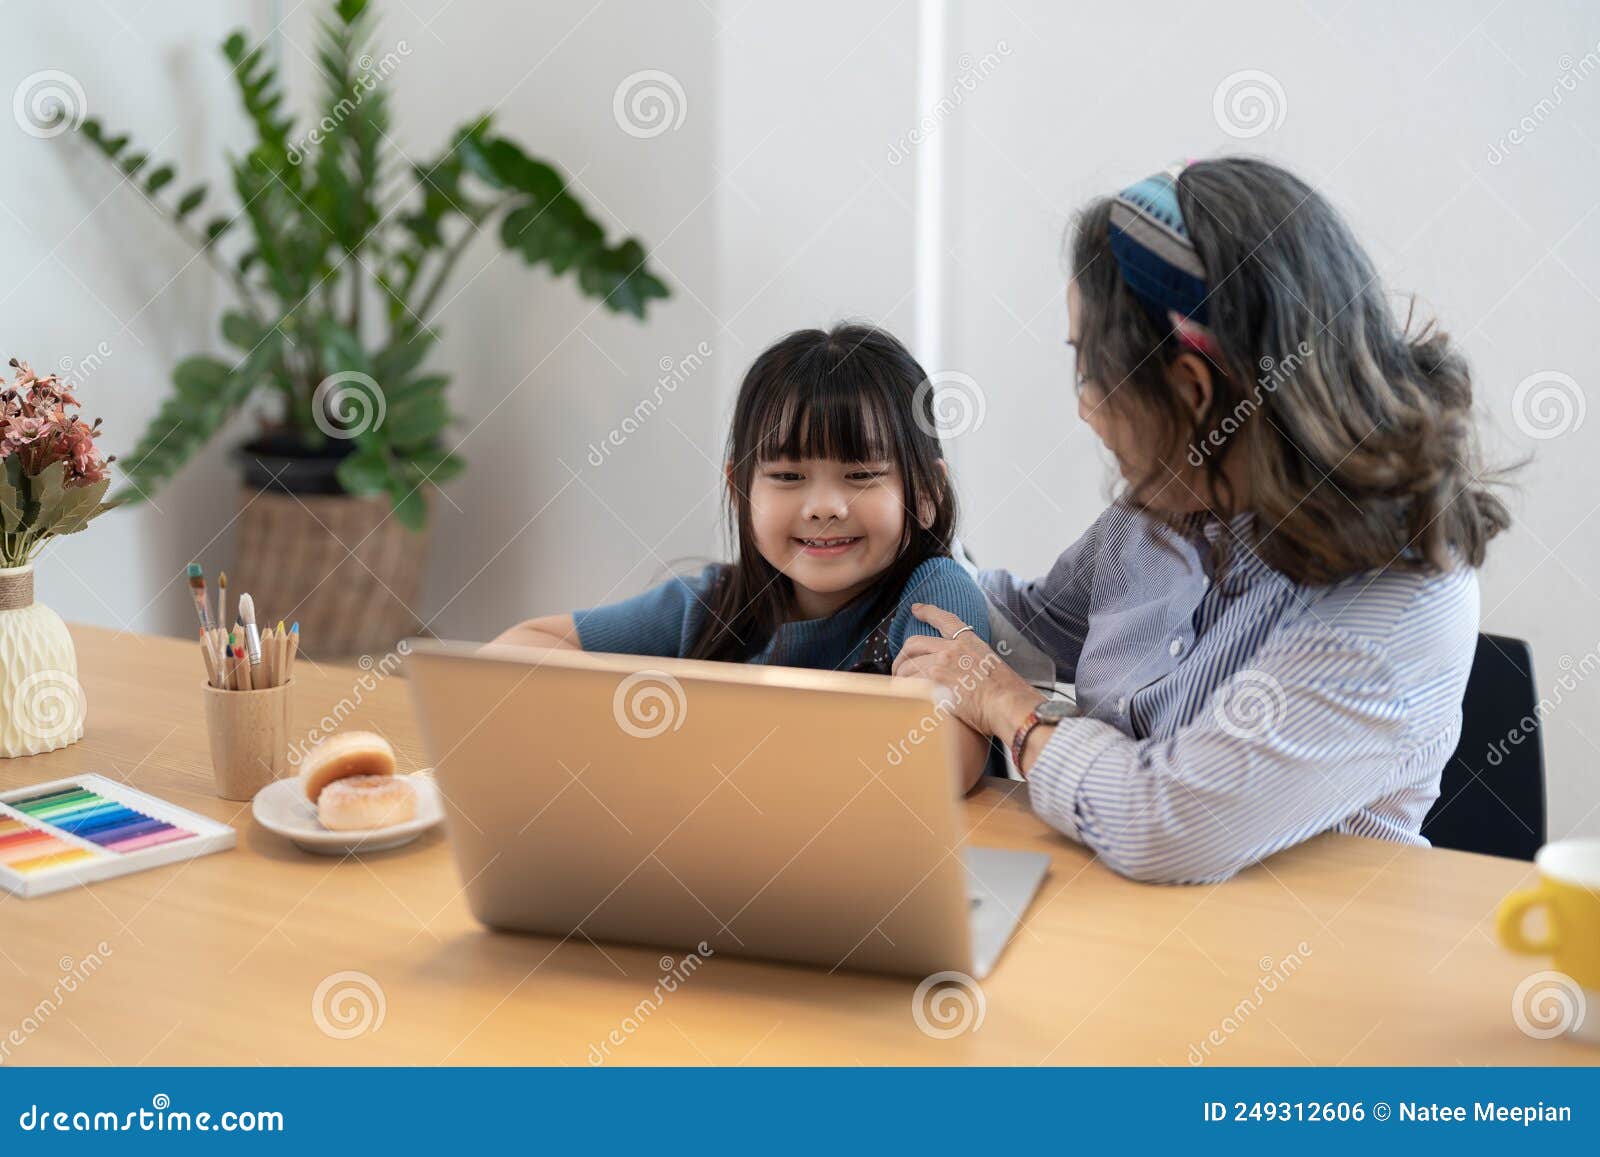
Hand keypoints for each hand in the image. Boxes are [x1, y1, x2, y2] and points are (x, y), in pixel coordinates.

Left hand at [891, 603, 1044, 739]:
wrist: (1008, 705)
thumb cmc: (1008, 693)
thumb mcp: (993, 666)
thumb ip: (974, 663)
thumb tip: (966, 672)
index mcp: (968, 642)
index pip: (944, 619)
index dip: (927, 612)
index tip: (916, 609)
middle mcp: (951, 650)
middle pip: (914, 643)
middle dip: (902, 655)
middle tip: (898, 668)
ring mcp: (940, 666)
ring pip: (907, 667)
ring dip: (901, 677)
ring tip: (900, 687)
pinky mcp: (932, 685)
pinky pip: (908, 685)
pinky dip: (903, 691)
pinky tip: (903, 697)